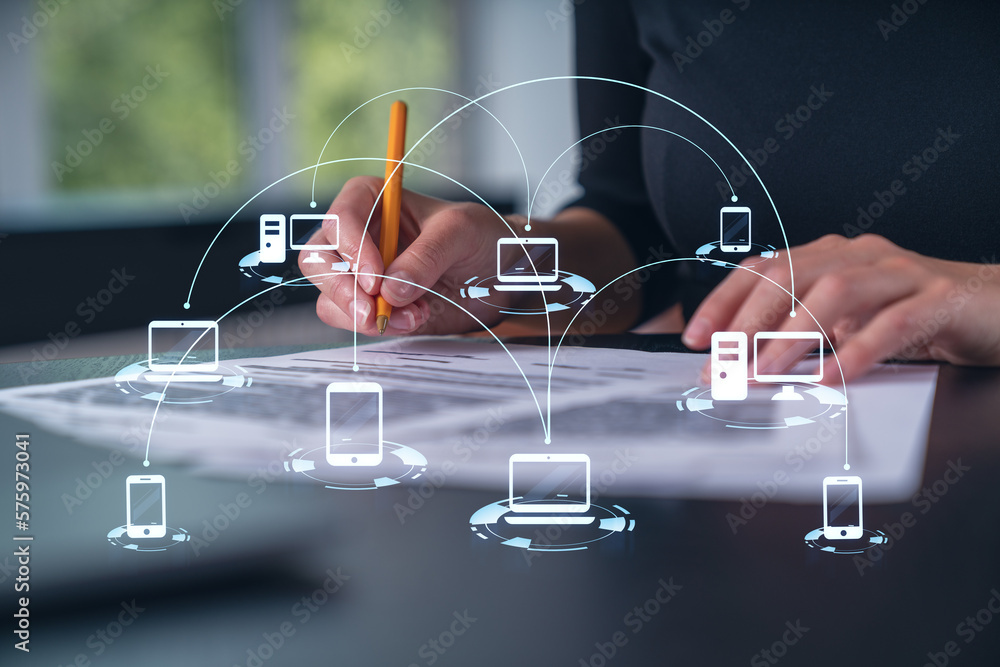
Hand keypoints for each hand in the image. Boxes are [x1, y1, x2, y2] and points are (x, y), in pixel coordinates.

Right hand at [299, 176, 519, 335]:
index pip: (340, 218)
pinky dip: (379, 327)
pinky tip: (414, 319)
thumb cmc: (480, 236)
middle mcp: (359, 235)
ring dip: (366, 314)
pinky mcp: (372, 304)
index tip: (376, 279)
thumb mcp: (461, 231)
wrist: (500, 274)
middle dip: (343, 290)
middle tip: (375, 311)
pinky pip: (353, 321)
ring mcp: (361, 273)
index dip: (351, 249)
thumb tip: (390, 290)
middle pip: (318, 260)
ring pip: (330, 296)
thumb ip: (427, 256)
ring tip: (414, 314)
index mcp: (373, 200)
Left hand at [682, 234, 999, 383]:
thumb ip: (807, 330)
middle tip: (720, 364)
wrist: (999, 307)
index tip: (695, 338)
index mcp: (834, 255)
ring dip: (791, 336)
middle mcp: (862, 254)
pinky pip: (892, 323)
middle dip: (747, 322)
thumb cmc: (919, 314)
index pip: (764, 267)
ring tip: (763, 373)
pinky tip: (832, 379)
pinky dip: (857, 352)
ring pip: (834, 292)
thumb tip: (746, 360)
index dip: (724, 300)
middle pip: (790, 276)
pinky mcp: (940, 298)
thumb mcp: (851, 320)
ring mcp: (902, 272)